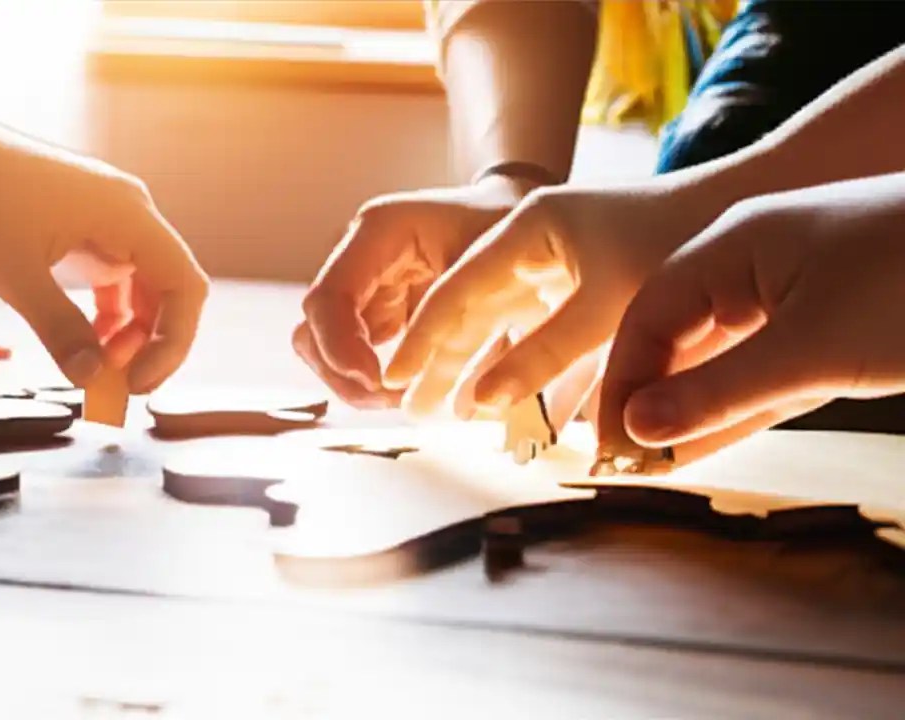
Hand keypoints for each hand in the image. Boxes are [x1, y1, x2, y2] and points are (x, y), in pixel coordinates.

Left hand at [0, 134, 207, 391]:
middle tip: (113, 386)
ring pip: (140, 286)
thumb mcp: (14, 275)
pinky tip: (79, 341)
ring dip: (127, 332)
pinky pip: (111, 276)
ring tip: (93, 367)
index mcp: (127, 214)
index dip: (172, 343)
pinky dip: (104, 314)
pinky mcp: (80, 222)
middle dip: (150, 343)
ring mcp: (104, 215)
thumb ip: (60, 329)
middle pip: (169, 289)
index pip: (185, 287)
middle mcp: (127, 211)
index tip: (136, 384)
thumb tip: (94, 379)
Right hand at [294, 175, 539, 408]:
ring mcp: (358, 282)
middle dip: (345, 373)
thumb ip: (468, 331)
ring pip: (323, 346)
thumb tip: (459, 403)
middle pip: (314, 328)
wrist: (511, 213)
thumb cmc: (505, 229)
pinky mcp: (371, 306)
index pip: (328, 299)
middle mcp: (355, 254)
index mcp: (377, 231)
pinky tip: (406, 389)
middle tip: (392, 400)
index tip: (376, 383)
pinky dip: (369, 378)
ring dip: (354, 381)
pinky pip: (349, 351)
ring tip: (401, 398)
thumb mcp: (493, 276)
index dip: (340, 349)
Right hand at [384, 178, 720, 421]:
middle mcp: (533, 241)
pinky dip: (517, 367)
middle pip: (467, 305)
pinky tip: (502, 404)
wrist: (748, 211)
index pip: (456, 287)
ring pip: (496, 322)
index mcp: (528, 228)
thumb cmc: (681, 246)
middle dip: (436, 355)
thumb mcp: (610, 303)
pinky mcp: (582, 287)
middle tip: (402, 403)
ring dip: (471, 366)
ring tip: (439, 412)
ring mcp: (557, 263)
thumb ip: (542, 353)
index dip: (422, 337)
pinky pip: (533, 332)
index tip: (392, 378)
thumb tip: (480, 401)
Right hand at [598, 174, 904, 464]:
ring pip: (721, 361)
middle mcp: (754, 265)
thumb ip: (718, 391)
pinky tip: (702, 448)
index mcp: (734, 244)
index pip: (650, 314)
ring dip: (688, 411)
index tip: (607, 440)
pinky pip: (767, 376)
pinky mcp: (833, 329)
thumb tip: (636, 428)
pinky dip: (736, 411)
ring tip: (650, 466)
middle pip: (678, 336)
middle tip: (621, 462)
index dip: (622, 379)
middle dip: (648, 398)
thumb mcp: (810, 350)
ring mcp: (795, 296)